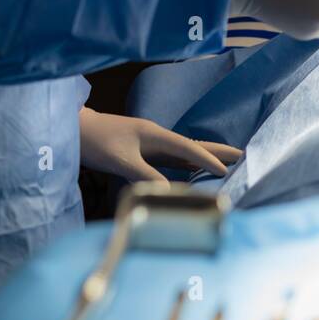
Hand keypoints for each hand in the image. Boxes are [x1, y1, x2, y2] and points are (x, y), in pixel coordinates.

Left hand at [78, 108, 242, 183]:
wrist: (74, 130)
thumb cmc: (95, 141)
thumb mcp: (119, 160)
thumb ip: (145, 174)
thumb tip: (169, 189)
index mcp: (155, 135)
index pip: (188, 148)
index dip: (207, 159)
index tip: (227, 169)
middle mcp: (157, 137)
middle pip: (194, 145)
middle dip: (219, 151)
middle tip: (244, 155)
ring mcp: (152, 143)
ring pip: (186, 152)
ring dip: (207, 157)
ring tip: (228, 163)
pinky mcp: (145, 151)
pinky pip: (174, 158)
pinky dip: (190, 163)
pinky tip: (196, 169)